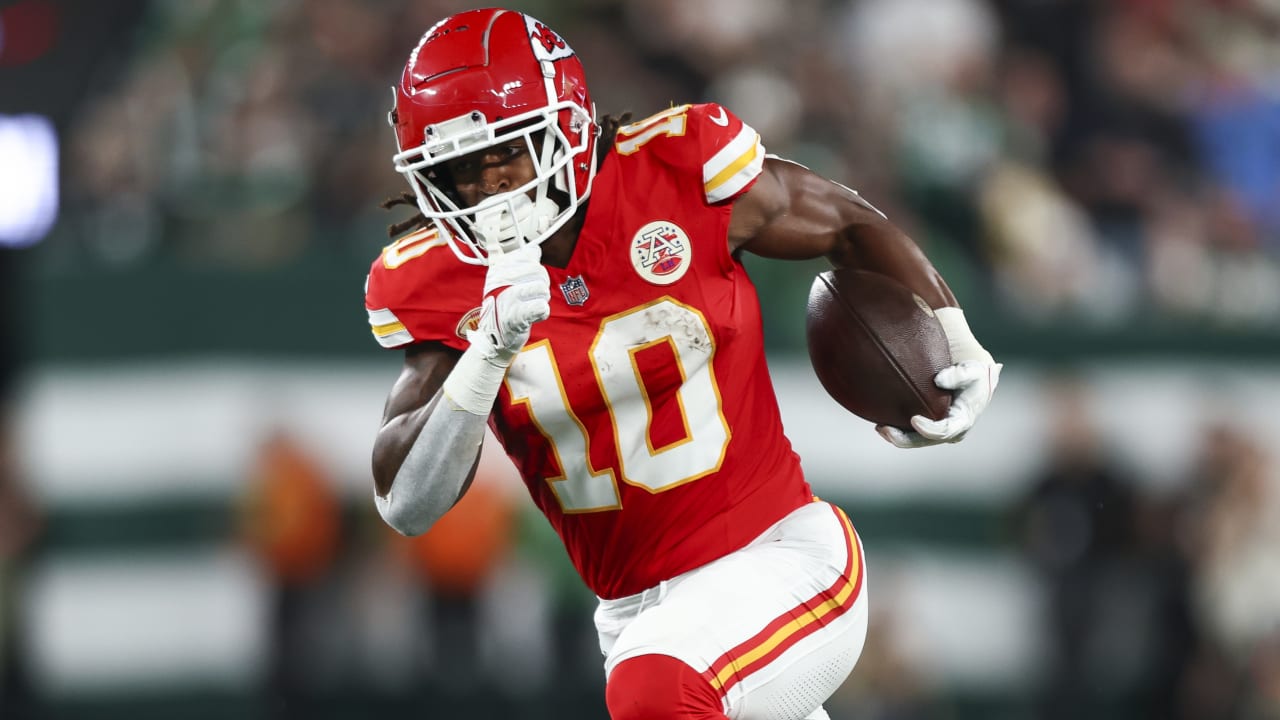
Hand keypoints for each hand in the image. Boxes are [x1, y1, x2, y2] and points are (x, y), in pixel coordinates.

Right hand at [468, 243, 550, 363]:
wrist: (494, 339)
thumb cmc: (503, 308)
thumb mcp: (506, 281)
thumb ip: (521, 263)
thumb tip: (534, 249)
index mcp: (498, 267)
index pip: (530, 256)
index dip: (535, 271)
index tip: (525, 282)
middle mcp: (499, 279)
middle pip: (539, 271)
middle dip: (540, 287)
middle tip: (529, 298)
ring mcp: (506, 297)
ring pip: (543, 289)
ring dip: (541, 301)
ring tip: (528, 307)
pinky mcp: (514, 315)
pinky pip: (541, 307)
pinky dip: (542, 313)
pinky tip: (532, 316)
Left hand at [876, 360, 1001, 448]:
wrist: (975, 381)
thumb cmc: (974, 376)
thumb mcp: (973, 371)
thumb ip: (958, 374)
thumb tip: (938, 380)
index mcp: (962, 421)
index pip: (944, 430)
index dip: (928, 429)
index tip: (913, 419)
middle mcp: (951, 431)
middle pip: (925, 440)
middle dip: (905, 439)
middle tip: (885, 430)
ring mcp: (940, 432)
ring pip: (917, 440)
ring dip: (898, 437)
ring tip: (880, 429)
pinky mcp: (931, 427)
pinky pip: (913, 434)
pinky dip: (899, 431)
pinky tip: (882, 425)